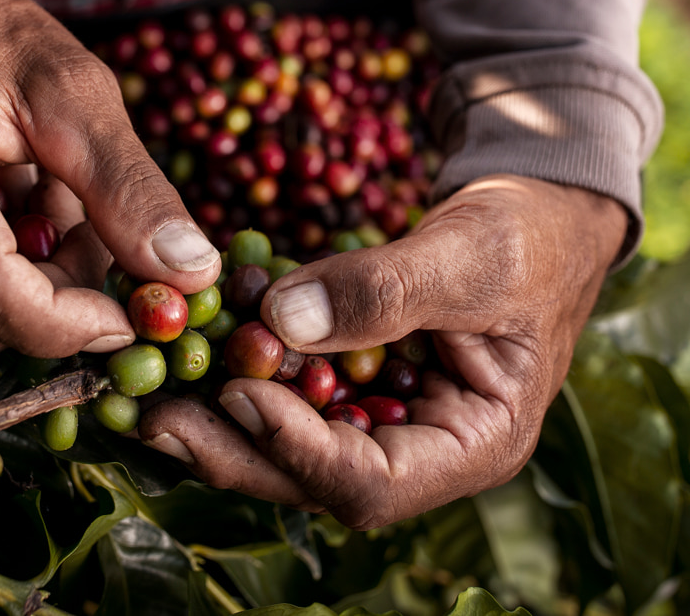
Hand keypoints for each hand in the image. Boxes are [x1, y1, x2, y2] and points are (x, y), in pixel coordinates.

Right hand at [0, 0, 219, 357]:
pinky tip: (39, 202)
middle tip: (106, 240)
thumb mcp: (78, 91)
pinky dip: (23, 259)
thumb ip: (129, 187)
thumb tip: (191, 272)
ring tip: (71, 201)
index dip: (62, 320)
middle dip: (61, 299)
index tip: (129, 315)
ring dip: (47, 276)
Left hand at [139, 175, 625, 527]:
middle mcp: (422, 448)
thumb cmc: (532, 233)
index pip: (372, 481)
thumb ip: (387, 291)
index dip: (299, 449)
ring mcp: (386, 415)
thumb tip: (281, 321)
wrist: (539, 209)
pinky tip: (199, 332)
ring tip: (150, 378)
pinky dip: (246, 361)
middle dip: (231, 446)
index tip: (238, 395)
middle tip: (150, 414)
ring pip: (291, 435)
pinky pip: (292, 384)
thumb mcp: (474, 254)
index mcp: (476, 444)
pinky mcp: (356, 379)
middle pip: (313, 474)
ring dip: (221, 408)